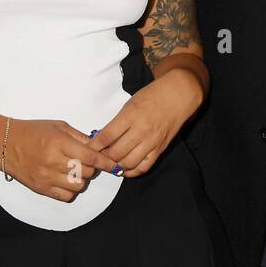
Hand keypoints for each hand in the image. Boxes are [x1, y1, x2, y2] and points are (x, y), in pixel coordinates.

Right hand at [3, 118, 119, 201]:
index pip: (90, 157)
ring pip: (78, 186)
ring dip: (82, 179)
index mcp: (59, 143)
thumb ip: (80, 137)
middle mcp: (53, 162)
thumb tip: (99, 146)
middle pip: (86, 172)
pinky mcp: (41, 188)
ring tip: (76, 170)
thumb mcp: (59, 126)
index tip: (114, 164)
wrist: (4, 143)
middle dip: (93, 168)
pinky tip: (67, 180)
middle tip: (88, 162)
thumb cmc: (33, 131)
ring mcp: (46, 177)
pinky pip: (66, 196)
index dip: (105, 161)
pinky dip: (71, 191)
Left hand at [87, 69, 201, 176]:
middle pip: (115, 153)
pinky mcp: (160, 148)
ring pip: (128, 163)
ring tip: (109, 163)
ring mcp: (152, 141)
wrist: (178, 95)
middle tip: (96, 158)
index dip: (94, 146)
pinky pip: (144, 167)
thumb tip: (101, 139)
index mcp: (130, 115)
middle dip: (102, 158)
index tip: (87, 149)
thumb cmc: (152, 96)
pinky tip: (124, 169)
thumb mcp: (129, 104)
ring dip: (115, 166)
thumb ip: (117, 122)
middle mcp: (141, 130)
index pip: (106, 137)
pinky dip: (132, 171)